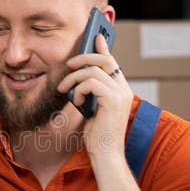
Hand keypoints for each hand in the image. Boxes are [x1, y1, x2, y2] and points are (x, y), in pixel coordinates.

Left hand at [57, 34, 132, 159]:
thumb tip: (81, 79)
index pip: (112, 62)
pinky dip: (79, 90)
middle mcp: (124, 89)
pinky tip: (76, 102)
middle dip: (84, 57)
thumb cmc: (98, 136)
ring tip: (65, 92)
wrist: (106, 154)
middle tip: (69, 65)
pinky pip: (91, 83)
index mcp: (120, 90)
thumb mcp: (93, 108)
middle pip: (104, 59)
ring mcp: (120, 93)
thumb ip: (91, 93)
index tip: (95, 36)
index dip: (103, 48)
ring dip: (73, 79)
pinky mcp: (113, 100)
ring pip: (92, 71)